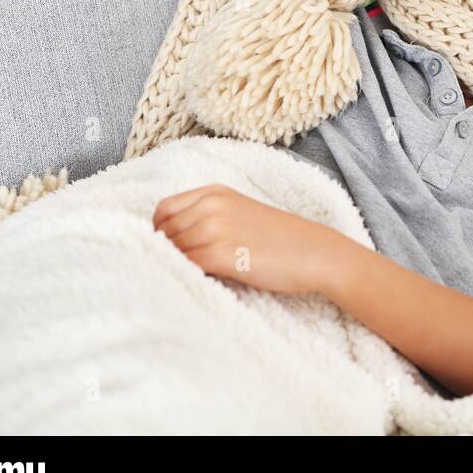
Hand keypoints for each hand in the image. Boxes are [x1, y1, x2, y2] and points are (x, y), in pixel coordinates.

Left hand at [152, 183, 331, 294]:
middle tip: (181, 266)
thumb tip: (172, 239)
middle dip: (165, 250)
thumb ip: (208, 216)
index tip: (169, 247)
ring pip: (171, 250)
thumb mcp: (241, 212)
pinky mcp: (219, 254)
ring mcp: (214, 229)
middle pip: (163, 231)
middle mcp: (211, 205)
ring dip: (175, 264)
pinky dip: (185, 273)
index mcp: (215, 192)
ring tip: (193, 274)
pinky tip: (200, 280)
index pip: (164, 209)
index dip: (159, 231)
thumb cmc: (281, 238)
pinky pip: (185, 265)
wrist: (314, 253)